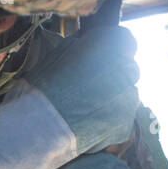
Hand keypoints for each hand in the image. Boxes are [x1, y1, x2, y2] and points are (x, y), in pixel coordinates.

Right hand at [24, 25, 140, 155]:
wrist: (38, 127)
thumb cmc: (41, 87)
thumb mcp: (58, 54)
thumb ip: (82, 45)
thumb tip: (87, 43)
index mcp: (111, 45)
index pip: (125, 40)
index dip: (112, 50)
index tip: (100, 58)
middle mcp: (127, 69)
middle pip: (128, 68)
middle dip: (113, 74)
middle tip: (89, 86)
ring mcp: (129, 100)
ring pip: (126, 95)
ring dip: (113, 98)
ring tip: (86, 108)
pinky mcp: (125, 125)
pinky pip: (121, 119)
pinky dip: (109, 121)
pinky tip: (87, 124)